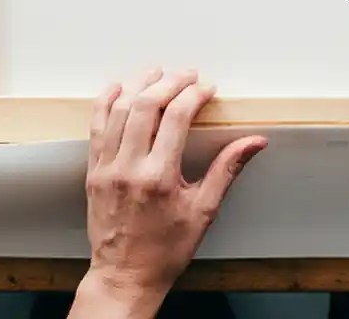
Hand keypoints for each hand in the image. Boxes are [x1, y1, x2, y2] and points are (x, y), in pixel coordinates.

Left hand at [72, 69, 266, 318]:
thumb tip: (254, 142)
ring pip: (119, 110)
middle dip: (169, 82)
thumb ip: (227, 169)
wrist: (125, 275)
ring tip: (157, 72)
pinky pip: (96, 127)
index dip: (194, 95)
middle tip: (187, 75)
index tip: (207, 89)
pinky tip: (118, 88)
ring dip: (138, 84)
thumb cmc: (165, 249)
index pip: (177, 118)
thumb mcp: (204, 211)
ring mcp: (106, 168)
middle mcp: (129, 168)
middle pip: (146, 105)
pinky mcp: (93, 171)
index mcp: (159, 177)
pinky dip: (107, 102)